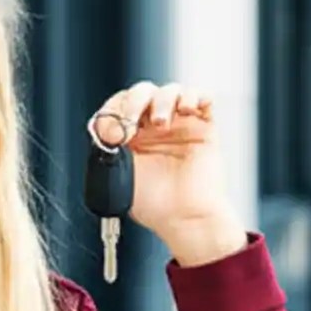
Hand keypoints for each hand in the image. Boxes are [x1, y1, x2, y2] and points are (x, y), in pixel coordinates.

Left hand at [92, 81, 246, 265]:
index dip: (112, 112)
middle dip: (134, 102)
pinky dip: (195, 96)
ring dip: (163, 100)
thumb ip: (108, 151)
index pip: (117, 106)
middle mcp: (152, 126)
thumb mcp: (118, 177)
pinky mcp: (204, 127)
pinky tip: (187, 109)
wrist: (183, 219)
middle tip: (133, 122)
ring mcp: (179, 124)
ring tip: (162, 123)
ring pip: (170, 91)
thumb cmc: (152, 204)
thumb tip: (106, 129)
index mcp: (129, 135)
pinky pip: (202, 98)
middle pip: (142, 92)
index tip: (112, 133)